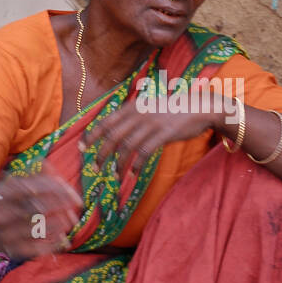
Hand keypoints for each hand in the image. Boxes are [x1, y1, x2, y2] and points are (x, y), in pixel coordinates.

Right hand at [0, 170, 82, 260]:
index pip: (33, 189)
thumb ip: (33, 176)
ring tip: (72, 220)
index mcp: (2, 194)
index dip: (56, 190)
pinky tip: (62, 238)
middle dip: (61, 206)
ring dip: (59, 224)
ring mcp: (3, 233)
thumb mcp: (12, 185)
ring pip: (37, 229)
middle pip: (37, 208)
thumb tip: (49, 164)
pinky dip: (51, 243)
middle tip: (77, 206)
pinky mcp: (9, 249)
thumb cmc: (3, 201)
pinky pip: (34, 248)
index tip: (73, 194)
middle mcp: (0, 213)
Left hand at [85, 96, 218, 174]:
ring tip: (115, 176)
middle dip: (101, 154)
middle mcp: (140, 113)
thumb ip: (133, 117)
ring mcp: (152, 123)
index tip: (82, 147)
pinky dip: (137, 165)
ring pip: (128, 146)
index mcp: (133, 106)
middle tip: (96, 168)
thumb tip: (115, 132)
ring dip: (119, 164)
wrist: (200, 107)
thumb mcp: (149, 108)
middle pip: (113, 136)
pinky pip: (145, 152)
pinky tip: (134, 173)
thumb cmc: (172, 111)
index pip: (106, 121)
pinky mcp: (165, 134)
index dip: (91, 135)